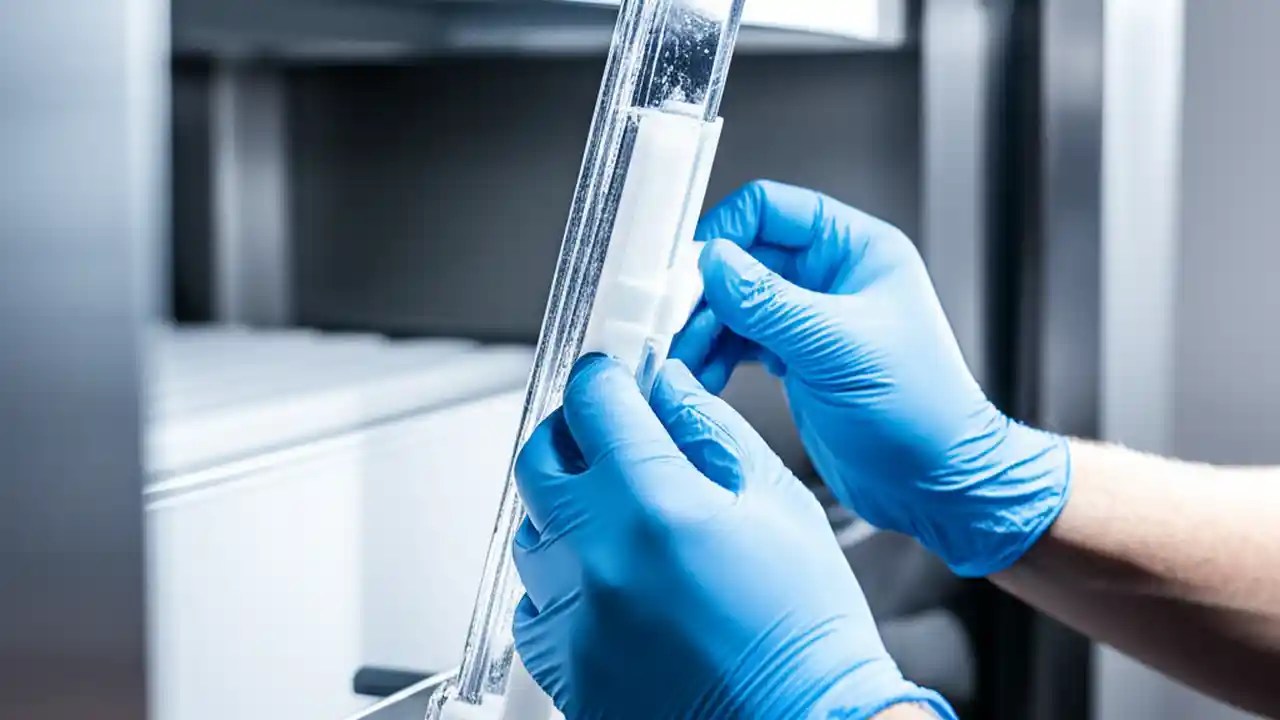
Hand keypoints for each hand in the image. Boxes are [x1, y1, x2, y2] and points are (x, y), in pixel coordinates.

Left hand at [512, 355, 953, 719]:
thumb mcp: (778, 504)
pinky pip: (532, 600)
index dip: (605, 379)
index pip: (594, 404)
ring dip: (567, 510)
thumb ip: (711, 433)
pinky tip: (614, 585)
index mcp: (657, 507)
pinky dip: (562, 579)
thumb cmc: (805, 631)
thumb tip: (668, 390)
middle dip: (572, 434)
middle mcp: (598, 560)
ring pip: (531, 529)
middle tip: (607, 439)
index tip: (613, 379)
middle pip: (540, 460)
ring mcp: (571, 618)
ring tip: (624, 526)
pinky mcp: (561, 666)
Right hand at [672, 180, 1070, 576]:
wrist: (936, 484)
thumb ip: (769, 302)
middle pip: (744, 259)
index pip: (772, 210)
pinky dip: (715, 357)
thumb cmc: (918, 410)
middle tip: (674, 325)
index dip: (726, 232)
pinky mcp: (795, 359)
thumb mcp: (836, 347)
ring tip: (683, 361)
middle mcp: (830, 277)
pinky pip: (739, 343)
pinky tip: (702, 378)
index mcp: (855, 250)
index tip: (692, 268)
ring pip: (735, 304)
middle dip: (705, 293)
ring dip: (703, 330)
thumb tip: (713, 261)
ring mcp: (810, 319)